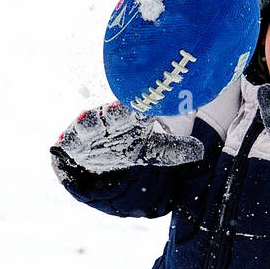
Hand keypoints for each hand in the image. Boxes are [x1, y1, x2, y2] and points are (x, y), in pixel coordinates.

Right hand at [51, 102, 202, 176]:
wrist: (93, 159)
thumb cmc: (124, 146)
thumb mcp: (150, 151)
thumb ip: (173, 150)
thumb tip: (200, 150)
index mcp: (130, 118)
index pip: (137, 111)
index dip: (141, 109)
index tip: (147, 110)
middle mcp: (109, 120)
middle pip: (112, 113)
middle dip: (115, 112)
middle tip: (119, 110)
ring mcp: (88, 130)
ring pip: (88, 123)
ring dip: (89, 124)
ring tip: (88, 126)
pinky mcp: (70, 141)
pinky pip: (68, 139)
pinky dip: (69, 140)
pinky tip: (68, 141)